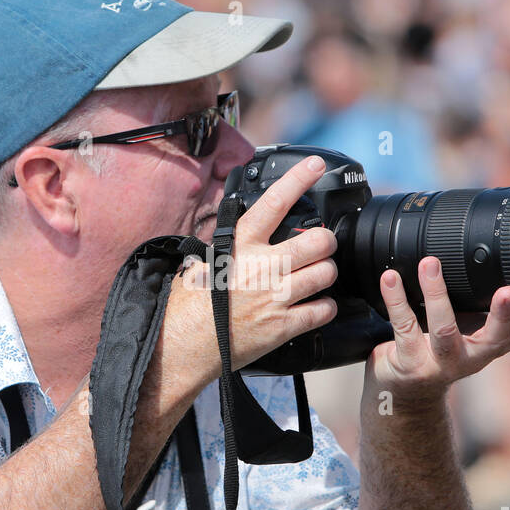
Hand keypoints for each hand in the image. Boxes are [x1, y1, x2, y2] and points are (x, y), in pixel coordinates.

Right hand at [172, 154, 337, 377]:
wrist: (182, 344)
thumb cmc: (189, 303)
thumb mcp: (205, 259)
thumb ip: (232, 242)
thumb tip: (248, 228)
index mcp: (241, 244)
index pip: (275, 202)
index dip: (300, 178)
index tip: (317, 165)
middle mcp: (262, 267)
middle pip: (318, 240)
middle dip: (326, 241)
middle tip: (321, 245)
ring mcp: (276, 297)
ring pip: (326, 273)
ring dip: (326, 272)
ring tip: (316, 275)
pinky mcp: (284, 326)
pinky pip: (324, 309)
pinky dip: (325, 306)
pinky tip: (315, 305)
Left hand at [368, 256, 509, 406]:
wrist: (404, 390)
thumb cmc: (440, 350)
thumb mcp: (468, 331)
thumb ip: (484, 309)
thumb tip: (503, 262)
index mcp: (489, 347)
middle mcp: (469, 359)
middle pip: (492, 339)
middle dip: (502, 315)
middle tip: (509, 291)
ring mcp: (439, 364)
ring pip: (444, 331)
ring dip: (438, 294)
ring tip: (430, 264)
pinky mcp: (409, 363)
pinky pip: (403, 325)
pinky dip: (396, 298)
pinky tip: (391, 278)